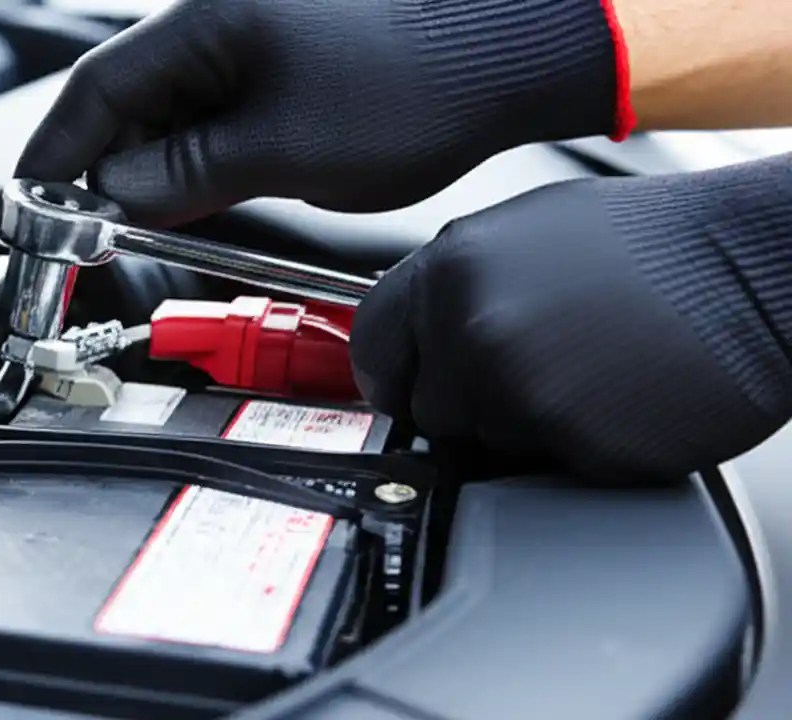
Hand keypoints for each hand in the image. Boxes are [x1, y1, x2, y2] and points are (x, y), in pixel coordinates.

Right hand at [16, 0, 621, 226]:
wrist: (503, 52)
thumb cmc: (410, 79)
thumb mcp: (278, 148)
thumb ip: (181, 174)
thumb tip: (109, 197)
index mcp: (201, 24)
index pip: (93, 93)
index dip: (51, 157)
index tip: (27, 207)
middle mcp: (214, 26)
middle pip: (120, 104)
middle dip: (93, 173)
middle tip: (75, 236)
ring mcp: (247, 48)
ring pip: (163, 117)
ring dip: (140, 173)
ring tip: (126, 229)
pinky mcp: (276, 74)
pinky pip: (208, 121)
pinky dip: (186, 164)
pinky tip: (184, 200)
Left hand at [351, 157, 791, 479]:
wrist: (759, 264)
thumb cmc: (661, 245)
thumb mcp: (532, 233)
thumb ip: (460, 286)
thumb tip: (418, 335)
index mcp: (453, 265)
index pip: (373, 346)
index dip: (395, 374)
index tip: (413, 387)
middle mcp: (472, 323)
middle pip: (426, 409)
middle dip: (469, 407)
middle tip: (537, 377)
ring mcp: (519, 384)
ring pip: (484, 445)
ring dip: (524, 431)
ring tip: (589, 378)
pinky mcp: (570, 437)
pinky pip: (542, 469)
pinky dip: (574, 450)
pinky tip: (615, 403)